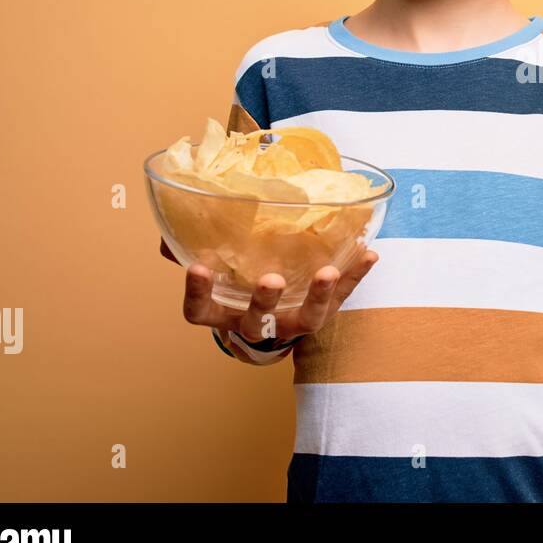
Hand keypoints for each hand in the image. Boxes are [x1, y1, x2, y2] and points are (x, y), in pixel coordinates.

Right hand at [182, 248, 379, 344]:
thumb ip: (191, 247)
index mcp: (221, 311)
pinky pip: (342, 297)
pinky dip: (356, 276)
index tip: (199, 267)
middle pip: (256, 321)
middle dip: (264, 302)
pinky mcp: (322, 312)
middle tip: (271, 279)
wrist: (268, 322)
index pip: (200, 310)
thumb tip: (173, 219)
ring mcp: (291, 322)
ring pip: (306, 319)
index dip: (197, 292)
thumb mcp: (212, 269)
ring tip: (330, 271)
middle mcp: (255, 323)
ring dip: (319, 295)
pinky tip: (369, 253)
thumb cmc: (233, 284)